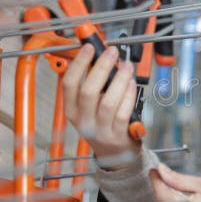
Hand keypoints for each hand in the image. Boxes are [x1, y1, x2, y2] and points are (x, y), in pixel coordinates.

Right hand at [62, 43, 140, 165]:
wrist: (115, 153)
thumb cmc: (103, 123)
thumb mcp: (90, 107)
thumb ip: (93, 85)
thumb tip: (102, 56)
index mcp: (72, 111)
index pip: (69, 84)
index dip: (78, 64)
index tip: (89, 48)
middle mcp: (83, 121)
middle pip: (88, 91)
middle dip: (101, 68)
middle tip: (112, 53)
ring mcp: (100, 130)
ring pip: (107, 102)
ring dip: (119, 80)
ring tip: (126, 66)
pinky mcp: (117, 135)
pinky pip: (123, 112)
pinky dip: (128, 95)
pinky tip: (131, 84)